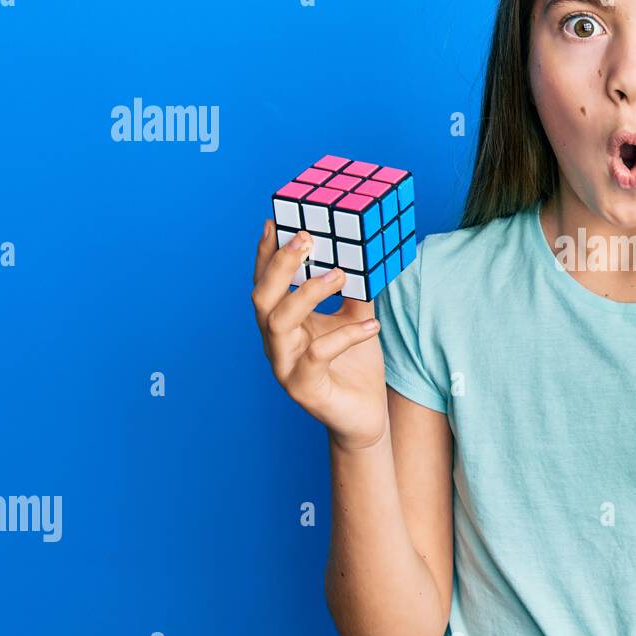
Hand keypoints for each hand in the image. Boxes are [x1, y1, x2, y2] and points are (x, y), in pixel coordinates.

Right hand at [250, 219, 388, 450]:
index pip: (267, 282)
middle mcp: (276, 342)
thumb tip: (364, 252)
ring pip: (279, 323)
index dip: (268, 253)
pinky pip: (317, 356)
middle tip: (306, 238)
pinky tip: (373, 327)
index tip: (276, 220)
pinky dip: (345, 337)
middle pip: (262, 298)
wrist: (366, 416)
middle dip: (280, 265)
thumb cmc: (357, 365)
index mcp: (284, 322)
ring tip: (340, 274)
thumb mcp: (356, 319)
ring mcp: (285, 366)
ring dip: (307, 293)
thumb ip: (354, 291)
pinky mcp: (303, 389)